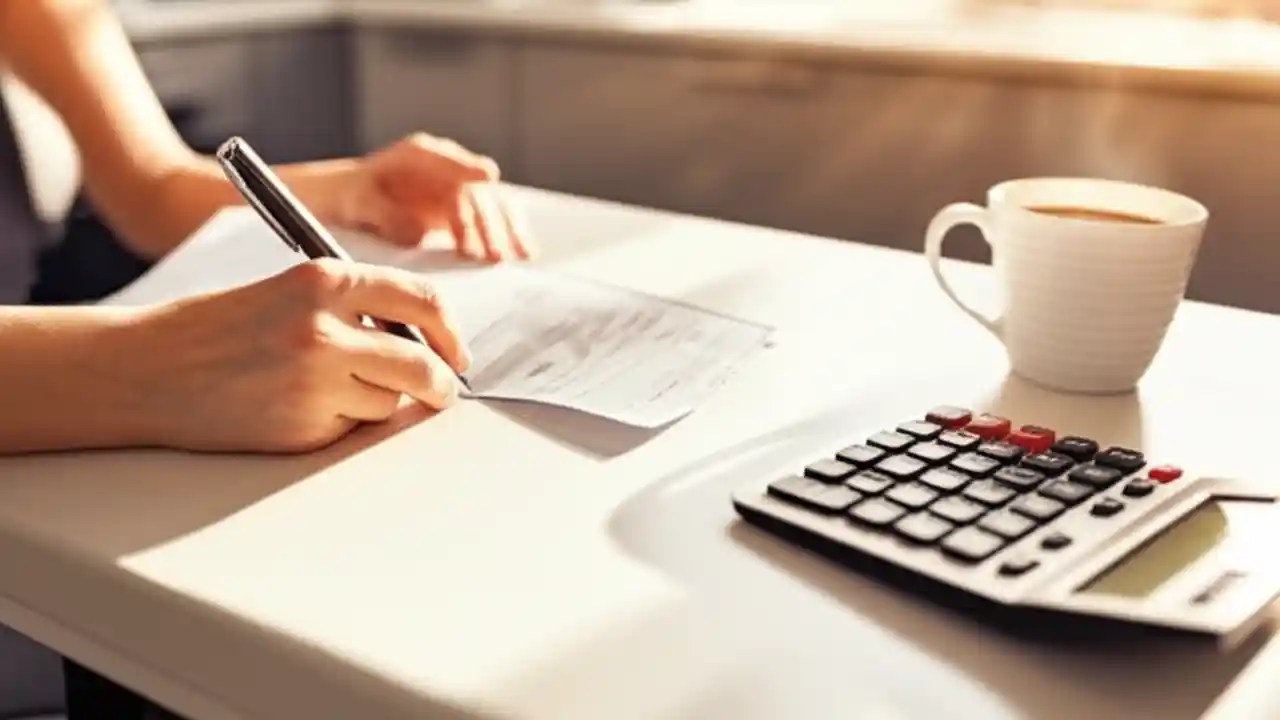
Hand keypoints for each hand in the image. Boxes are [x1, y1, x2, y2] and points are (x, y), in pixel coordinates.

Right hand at [128, 259, 469, 452]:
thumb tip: (423, 341)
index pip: (421, 299)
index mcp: (324, 280)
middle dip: (439, 383)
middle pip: (422, 365)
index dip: (449, 330)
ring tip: (325, 388)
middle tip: (441, 389)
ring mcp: (315, 380)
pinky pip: (351, 429)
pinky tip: (298, 407)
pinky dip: (342, 423)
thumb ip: (353, 307)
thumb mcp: (289, 292)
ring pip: (388, 401)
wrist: (146, 369)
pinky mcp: (303, 426)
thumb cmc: (217, 327)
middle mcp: (324, 328)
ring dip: (377, 401)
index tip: (455, 351)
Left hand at [331, 134, 533, 261]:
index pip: (445, 159)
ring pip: (491, 205)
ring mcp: (458, 190)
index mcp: (417, 155)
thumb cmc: (351, 195)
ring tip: (518, 255)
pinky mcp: (465, 212)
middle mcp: (445, 169)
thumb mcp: (356, 201)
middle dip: (486, 220)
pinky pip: (493, 222)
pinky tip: (526, 252)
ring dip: (505, 230)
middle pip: (473, 190)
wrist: (353, 201)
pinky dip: (510, 235)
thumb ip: (384, 213)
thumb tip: (418, 233)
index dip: (466, 168)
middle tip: (492, 252)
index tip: (486, 178)